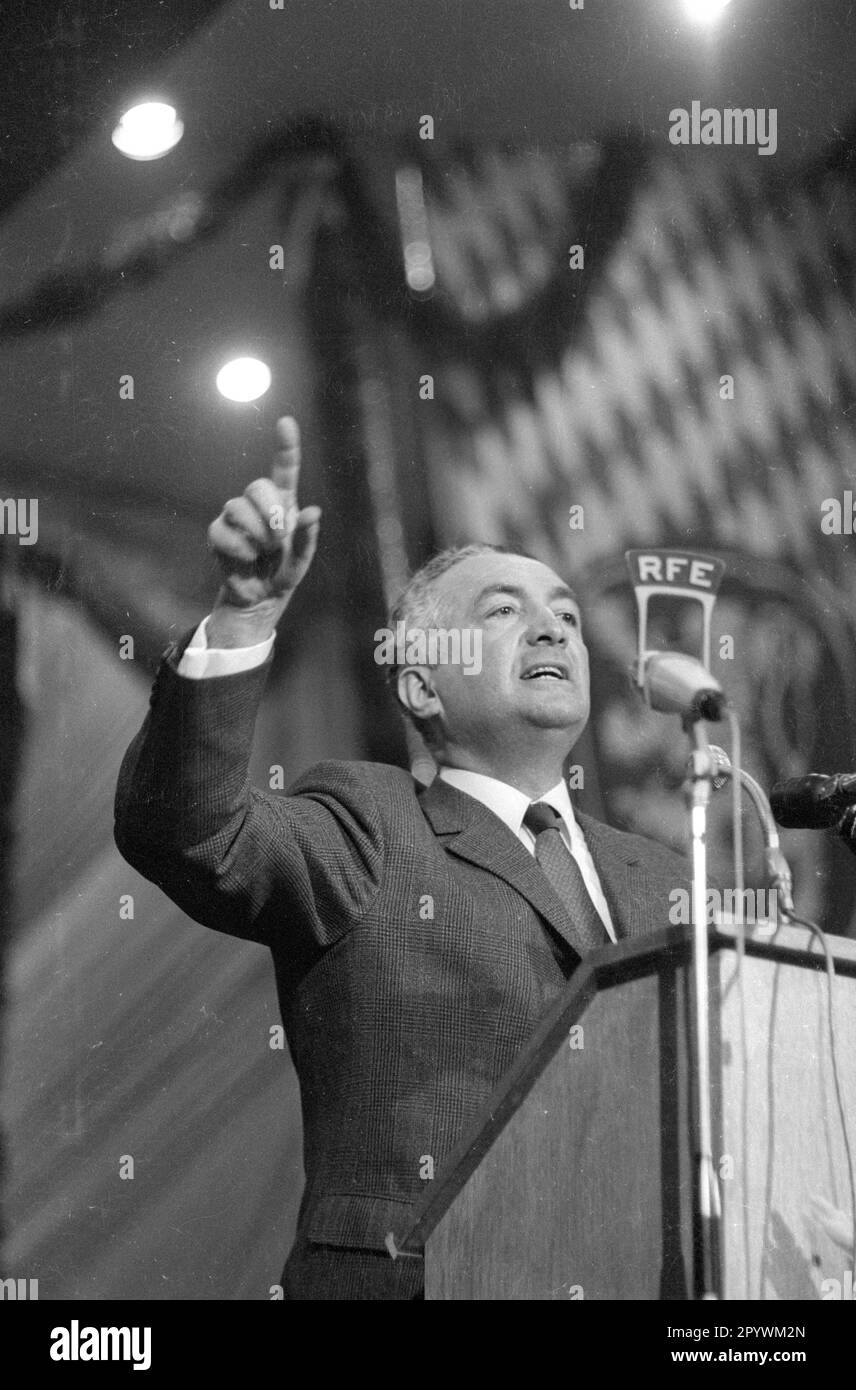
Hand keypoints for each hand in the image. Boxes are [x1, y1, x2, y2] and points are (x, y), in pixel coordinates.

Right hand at [206, 417, 320, 644]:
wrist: (260, 598)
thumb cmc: (283, 572)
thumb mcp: (302, 560)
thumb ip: (308, 537)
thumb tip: (313, 512)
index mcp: (283, 502)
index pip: (284, 469)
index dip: (285, 446)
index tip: (286, 422)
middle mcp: (257, 503)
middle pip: (257, 486)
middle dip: (270, 511)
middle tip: (279, 537)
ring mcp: (235, 516)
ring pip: (237, 507)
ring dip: (256, 534)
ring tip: (264, 552)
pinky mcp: (218, 532)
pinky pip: (221, 530)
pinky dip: (238, 548)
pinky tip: (247, 559)